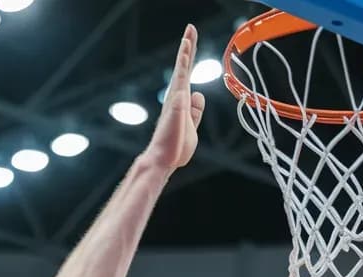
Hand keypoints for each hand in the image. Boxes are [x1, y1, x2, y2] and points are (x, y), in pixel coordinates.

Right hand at [145, 25, 205, 171]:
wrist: (164, 160)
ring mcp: (175, 101)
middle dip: (188, 48)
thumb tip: (198, 95)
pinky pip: (180, 83)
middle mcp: (176, 98)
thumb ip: (195, 112)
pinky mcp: (175, 106)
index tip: (192, 42)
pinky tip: (185, 56)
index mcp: (182, 103)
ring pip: (181, 72)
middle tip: (191, 28)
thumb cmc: (175, 147)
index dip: (190, 59)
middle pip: (183, 68)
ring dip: (185, 52)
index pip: (187, 76)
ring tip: (188, 35)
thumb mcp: (192, 128)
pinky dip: (182, 68)